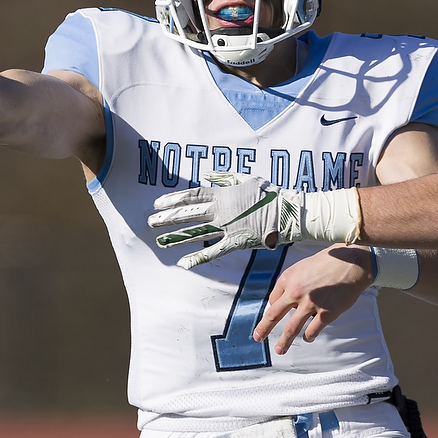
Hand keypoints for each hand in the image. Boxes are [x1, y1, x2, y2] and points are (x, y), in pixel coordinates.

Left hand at [148, 173, 305, 269]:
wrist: (286, 211)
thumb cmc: (269, 193)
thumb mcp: (245, 179)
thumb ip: (224, 178)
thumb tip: (207, 174)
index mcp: (222, 194)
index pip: (191, 196)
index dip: (173, 199)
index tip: (157, 203)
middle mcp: (220, 211)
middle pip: (188, 214)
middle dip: (168, 218)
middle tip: (150, 222)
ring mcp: (227, 227)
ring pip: (196, 232)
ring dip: (176, 237)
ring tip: (160, 241)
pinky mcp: (235, 242)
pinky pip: (213, 251)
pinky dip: (198, 258)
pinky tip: (182, 263)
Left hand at [256, 246, 372, 354]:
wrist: (352, 263)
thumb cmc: (327, 263)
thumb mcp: (301, 267)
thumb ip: (290, 283)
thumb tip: (282, 302)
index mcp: (287, 279)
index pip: (273, 301)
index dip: (274, 310)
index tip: (273, 317)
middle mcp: (296, 292)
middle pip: (274, 316)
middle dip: (264, 329)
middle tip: (258, 337)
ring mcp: (311, 304)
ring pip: (291, 328)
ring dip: (284, 341)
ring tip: (279, 350)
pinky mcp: (326, 313)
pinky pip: (312, 330)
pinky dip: (309, 336)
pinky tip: (308, 337)